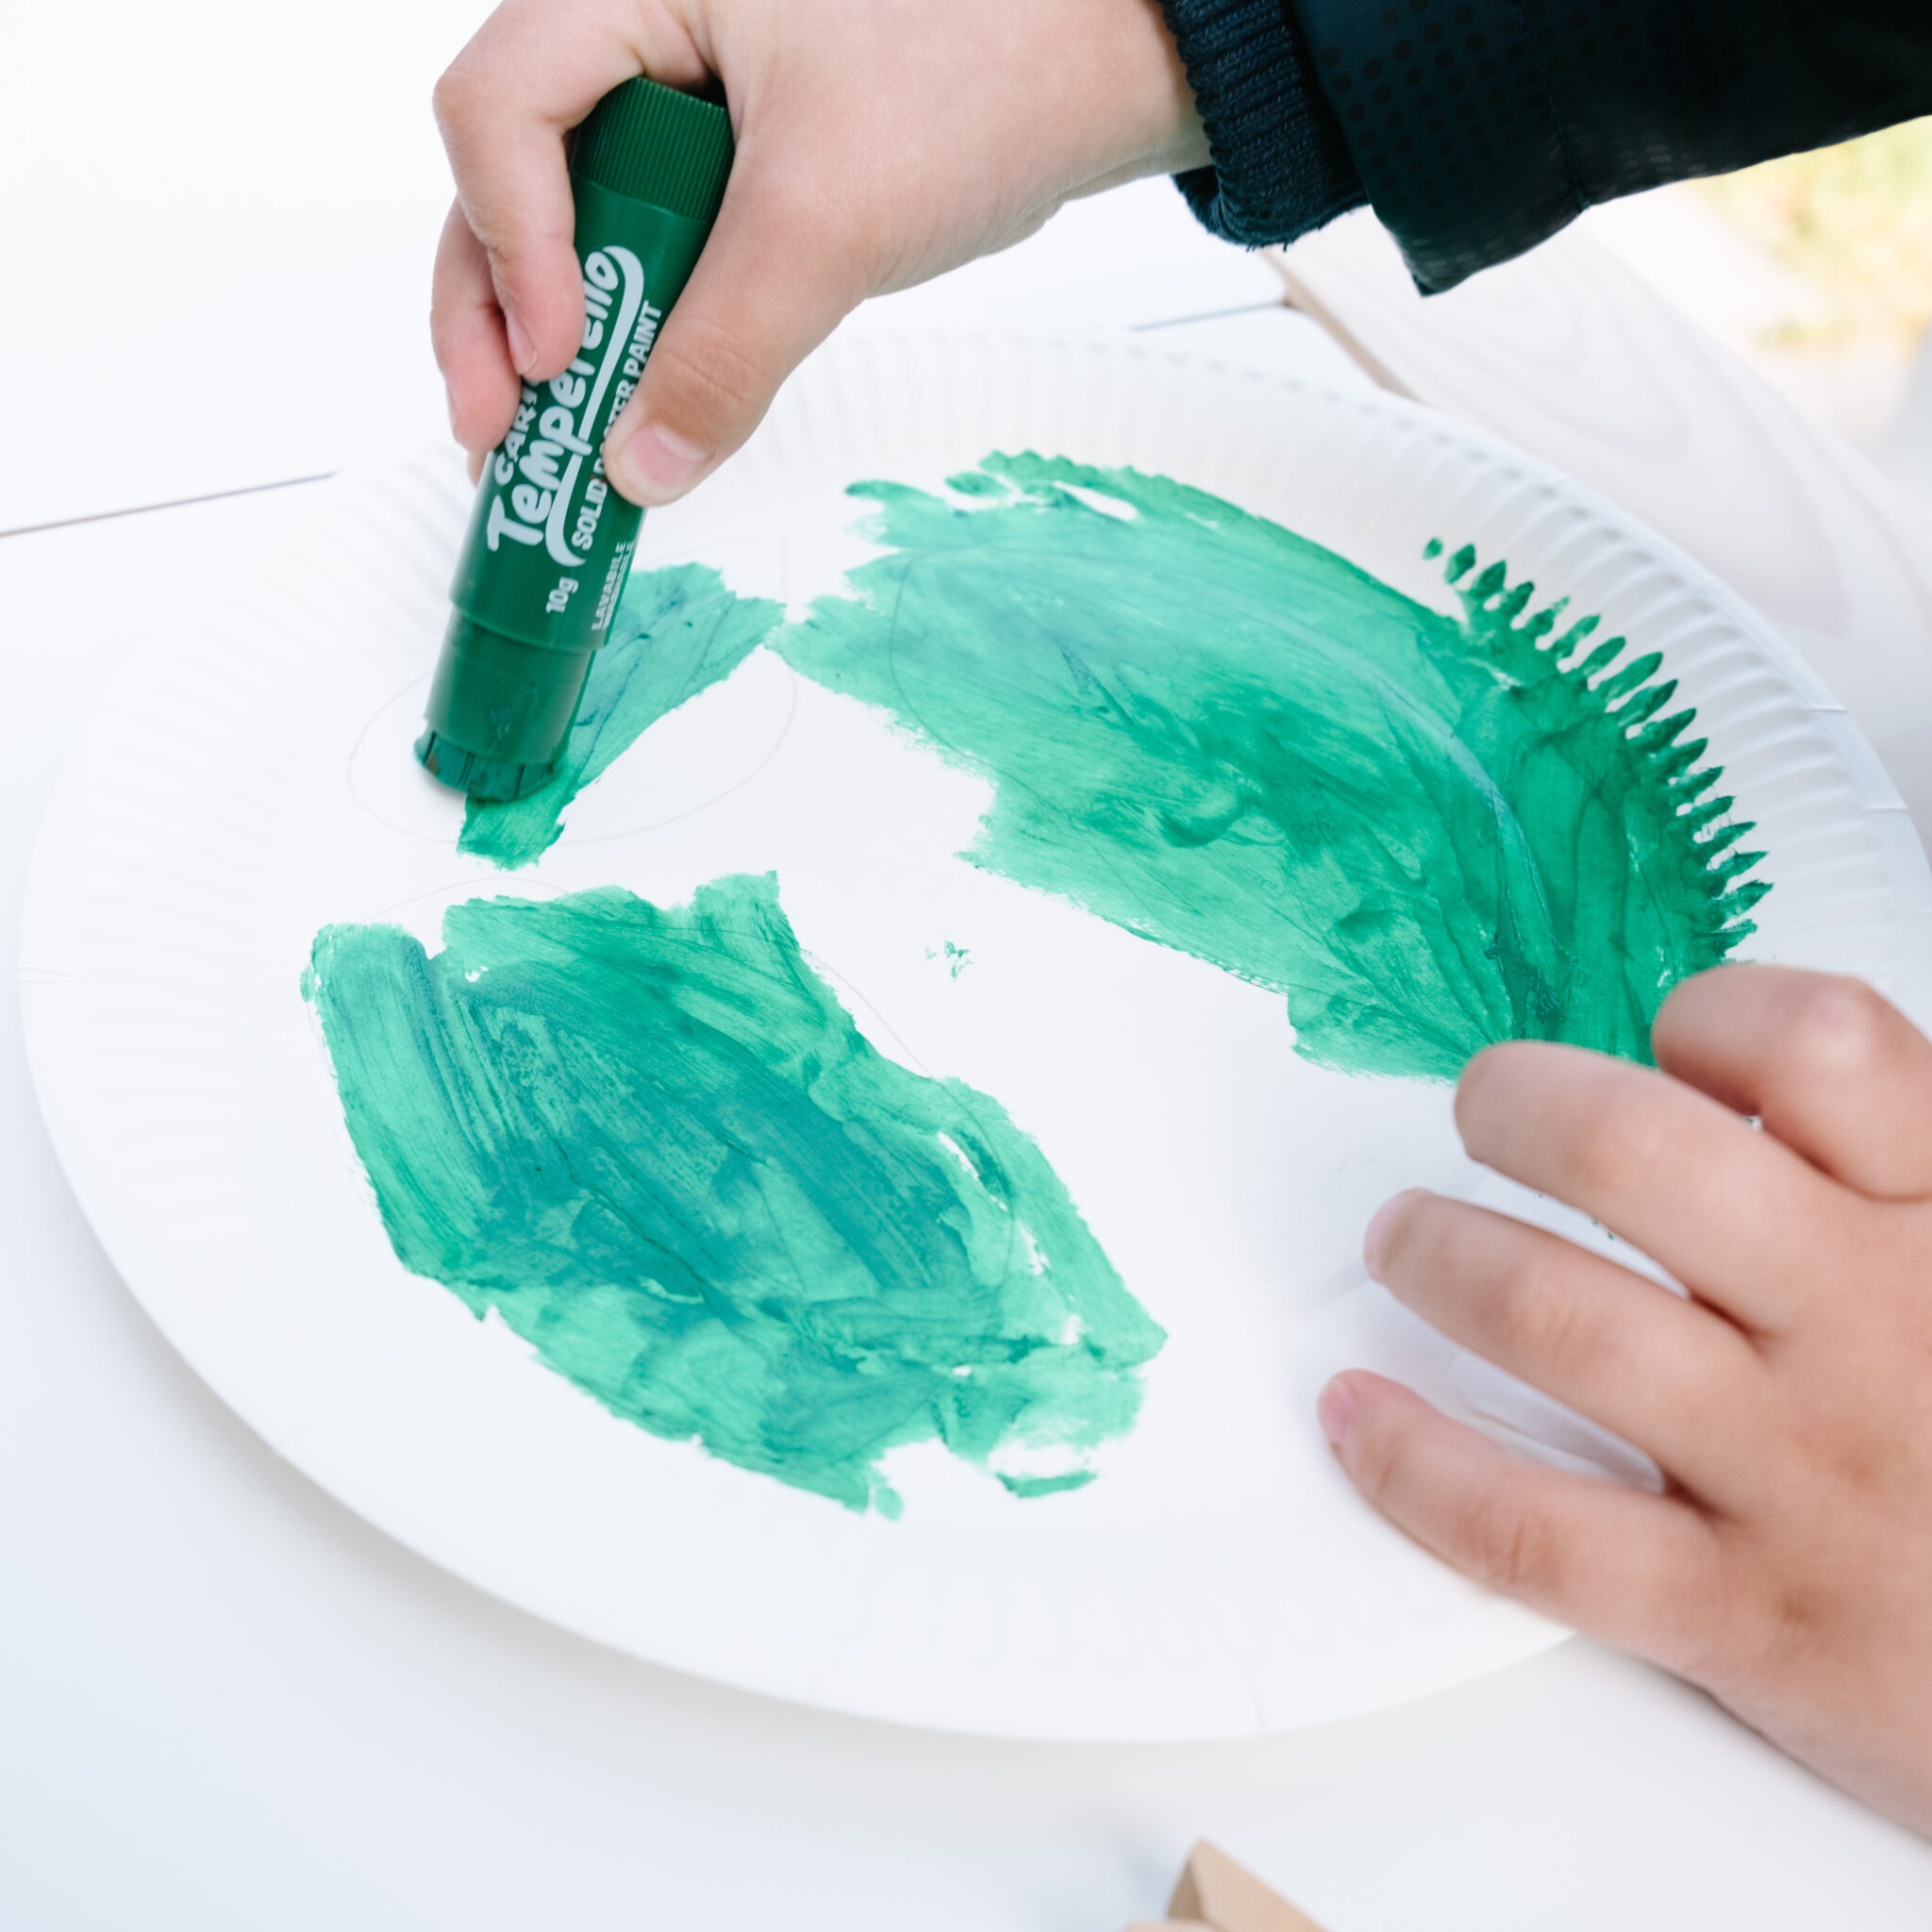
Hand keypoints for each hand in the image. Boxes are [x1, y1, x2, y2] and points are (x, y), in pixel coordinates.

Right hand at [430, 0, 1205, 502]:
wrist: (1098, 70)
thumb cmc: (981, 77)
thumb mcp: (830, 223)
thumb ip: (726, 352)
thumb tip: (640, 469)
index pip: (500, 108)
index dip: (510, 241)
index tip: (558, 359)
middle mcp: (632, 31)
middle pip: (503, 173)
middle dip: (495, 313)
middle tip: (498, 436)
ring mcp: (673, 98)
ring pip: (567, 218)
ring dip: (551, 336)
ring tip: (545, 446)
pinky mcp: (722, 162)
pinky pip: (644, 243)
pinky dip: (631, 327)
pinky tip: (624, 404)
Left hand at [1321, 965, 1931, 1833]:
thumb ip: (1892, 1173)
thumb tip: (1734, 1089)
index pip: (1814, 1045)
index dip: (1712, 1018)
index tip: (1668, 1048)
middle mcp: (1871, 1327)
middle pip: (1628, 1153)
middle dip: (1516, 1105)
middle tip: (1484, 1110)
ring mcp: (1799, 1472)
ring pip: (1554, 1316)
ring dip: (1439, 1256)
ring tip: (1404, 1240)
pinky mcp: (1743, 1614)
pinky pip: (1534, 1529)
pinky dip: (1414, 1465)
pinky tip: (1360, 1418)